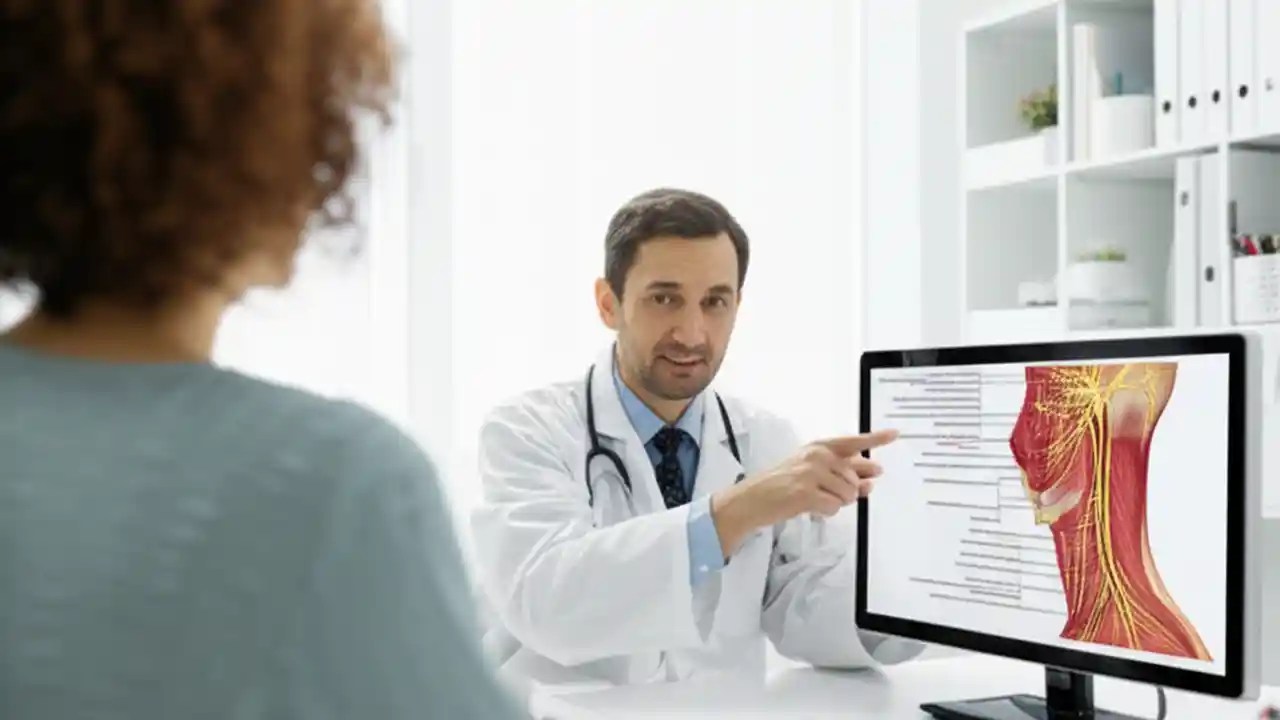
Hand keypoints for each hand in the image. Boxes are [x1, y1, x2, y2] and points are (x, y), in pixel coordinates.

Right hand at [709, 429, 898, 556]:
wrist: (754, 499)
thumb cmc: (781, 485)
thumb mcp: (812, 471)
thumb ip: (843, 472)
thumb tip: (873, 478)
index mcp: (819, 447)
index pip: (853, 442)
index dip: (875, 439)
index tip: (894, 434)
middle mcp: (817, 455)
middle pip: (855, 478)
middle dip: (847, 492)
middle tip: (828, 495)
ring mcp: (811, 473)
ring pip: (848, 494)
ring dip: (836, 503)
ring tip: (815, 500)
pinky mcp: (806, 492)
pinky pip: (834, 507)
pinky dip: (826, 512)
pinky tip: (811, 508)